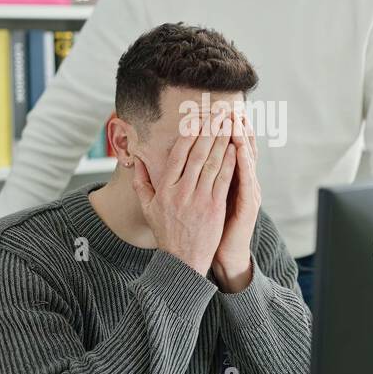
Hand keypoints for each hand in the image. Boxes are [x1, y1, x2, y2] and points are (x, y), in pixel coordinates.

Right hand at [132, 110, 236, 276]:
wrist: (182, 260)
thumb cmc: (166, 232)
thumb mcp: (147, 207)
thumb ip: (141, 182)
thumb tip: (136, 158)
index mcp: (165, 189)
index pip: (178, 154)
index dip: (189, 134)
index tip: (198, 118)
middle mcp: (181, 191)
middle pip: (197, 154)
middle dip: (209, 130)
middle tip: (218, 112)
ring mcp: (199, 199)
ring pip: (212, 163)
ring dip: (222, 141)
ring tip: (229, 124)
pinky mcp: (215, 208)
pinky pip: (223, 180)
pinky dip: (230, 162)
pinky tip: (236, 148)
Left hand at [213, 115, 260, 292]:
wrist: (227, 254)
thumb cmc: (213, 227)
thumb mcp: (206, 199)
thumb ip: (198, 179)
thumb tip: (182, 161)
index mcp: (231, 179)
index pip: (230, 148)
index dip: (225, 130)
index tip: (218, 110)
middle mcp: (244, 182)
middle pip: (242, 148)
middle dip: (236, 127)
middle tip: (231, 106)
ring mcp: (249, 192)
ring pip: (247, 159)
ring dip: (242, 138)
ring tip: (236, 119)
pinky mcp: (248, 205)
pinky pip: (246, 180)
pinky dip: (243, 163)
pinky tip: (238, 148)